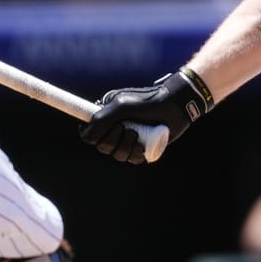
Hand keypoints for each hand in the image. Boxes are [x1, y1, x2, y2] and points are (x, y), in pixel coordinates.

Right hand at [79, 67, 212, 163]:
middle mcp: (115, 128)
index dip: (93, 135)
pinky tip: (143, 146)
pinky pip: (131, 159)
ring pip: (117, 155)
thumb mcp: (121, 106)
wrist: (174, 105)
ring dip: (126, 146)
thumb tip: (86, 136)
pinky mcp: (141, 147)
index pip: (89, 134)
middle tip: (127, 127)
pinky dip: (136, 154)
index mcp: (106, 116)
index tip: (106, 128)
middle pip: (102, 146)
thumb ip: (101, 119)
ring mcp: (128, 139)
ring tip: (138, 133)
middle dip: (113, 140)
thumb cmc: (148, 102)